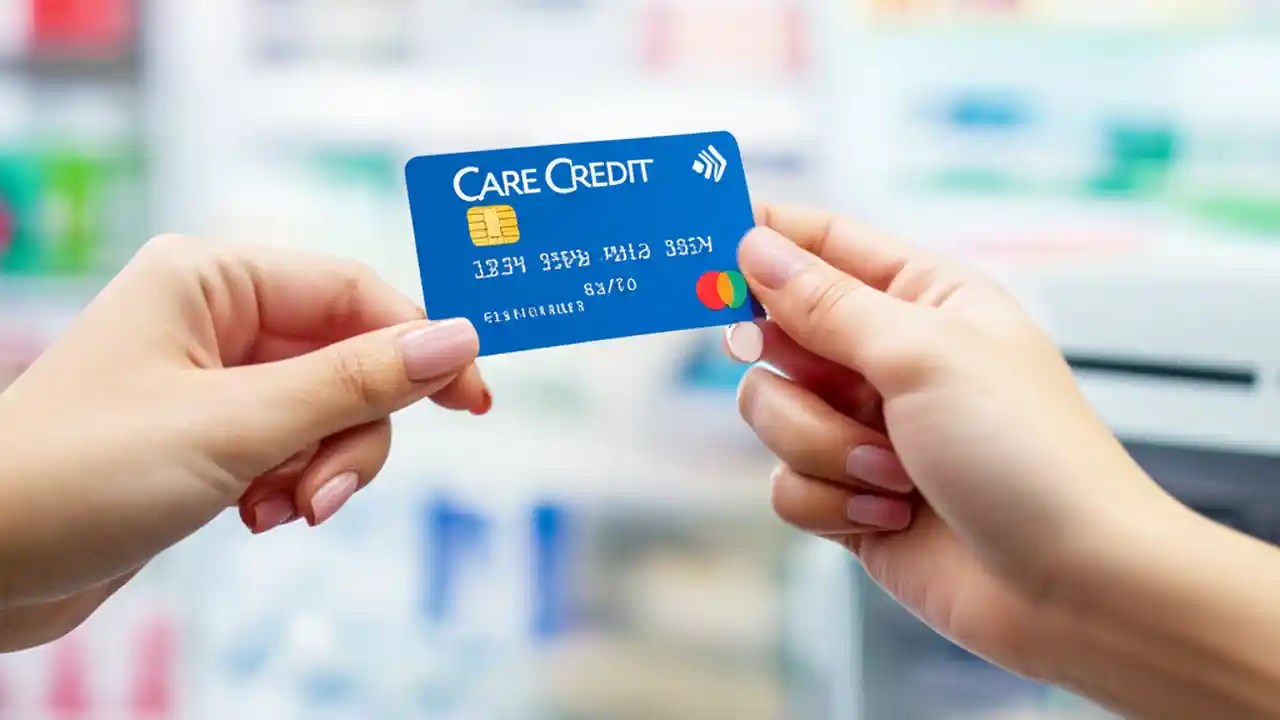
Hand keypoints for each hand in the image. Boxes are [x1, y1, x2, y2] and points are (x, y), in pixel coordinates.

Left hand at [0, 235, 486, 647]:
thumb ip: (356, 382)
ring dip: (320, 468)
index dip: (421, 343)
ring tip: (276, 513)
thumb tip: (459, 339)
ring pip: (326, 412)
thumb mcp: (236, 425)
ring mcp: (214, 379)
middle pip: (348, 360)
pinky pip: (291, 446)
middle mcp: (216, 317)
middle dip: (350, 433)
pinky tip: (251, 517)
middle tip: (324, 495)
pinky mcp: (210, 434)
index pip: (354, 292)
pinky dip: (290, 484)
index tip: (474, 401)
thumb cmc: (81, 472)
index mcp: (212, 278)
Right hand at [726, 206, 1179, 680]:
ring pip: (770, 412)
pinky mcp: (848, 497)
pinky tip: (891, 516)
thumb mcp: (924, 355)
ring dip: (823, 447)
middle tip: (825, 380)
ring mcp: (864, 429)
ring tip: (893, 475)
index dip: (761, 238)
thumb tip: (754, 247)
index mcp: (922, 298)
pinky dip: (830, 501)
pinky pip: (785, 483)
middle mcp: (887, 358)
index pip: (821, 244)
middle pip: (777, 330)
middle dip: (792, 366)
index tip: (700, 242)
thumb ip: (826, 303)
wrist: (1073, 588)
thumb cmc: (1028, 454)